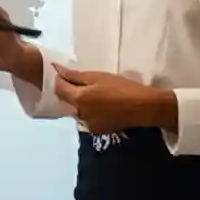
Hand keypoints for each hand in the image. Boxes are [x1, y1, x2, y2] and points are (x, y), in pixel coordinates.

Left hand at [52, 64, 177, 133]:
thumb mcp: (98, 76)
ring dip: (75, 102)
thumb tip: (57, 69)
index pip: (58, 88)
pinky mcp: (96, 130)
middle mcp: (79, 114)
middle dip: (66, 91)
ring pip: (73, 111)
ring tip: (89, 93)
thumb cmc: (122, 87)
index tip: (67, 73)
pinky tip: (97, 105)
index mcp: (79, 99)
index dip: (60, 79)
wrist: (142, 107)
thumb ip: (75, 75)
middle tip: (78, 81)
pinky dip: (85, 111)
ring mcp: (87, 125)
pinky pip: (83, 118)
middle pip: (63, 101)